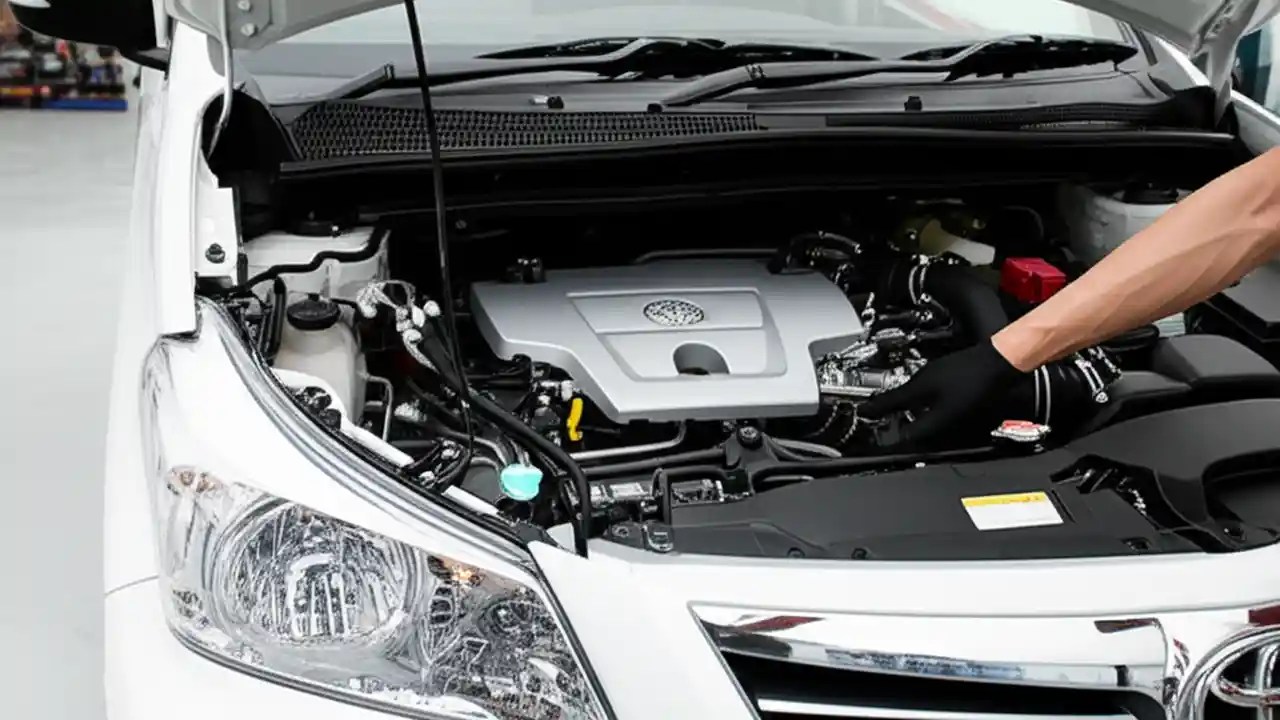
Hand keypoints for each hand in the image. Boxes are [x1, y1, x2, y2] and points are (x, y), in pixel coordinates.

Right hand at [859, 340, 1024, 449]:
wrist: (1001, 361)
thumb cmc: (977, 383)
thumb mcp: (948, 415)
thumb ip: (924, 428)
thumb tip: (905, 439)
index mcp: (918, 387)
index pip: (887, 402)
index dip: (873, 410)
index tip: (862, 413)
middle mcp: (925, 377)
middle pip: (902, 395)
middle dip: (892, 407)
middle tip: (882, 415)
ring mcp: (939, 372)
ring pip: (918, 391)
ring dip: (912, 403)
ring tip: (910, 413)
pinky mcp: (952, 372)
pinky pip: (932, 388)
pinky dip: (929, 398)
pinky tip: (940, 404)